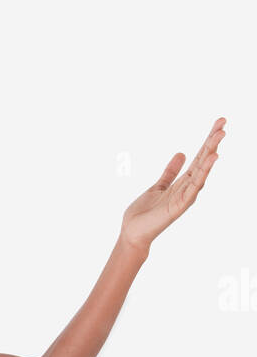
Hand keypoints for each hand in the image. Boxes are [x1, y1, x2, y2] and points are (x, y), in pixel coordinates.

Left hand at [119, 117, 225, 256]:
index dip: (207, 141)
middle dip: (212, 142)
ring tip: (220, 135)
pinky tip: (211, 159)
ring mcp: (184, 197)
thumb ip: (170, 172)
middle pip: (202, 161)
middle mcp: (187, 188)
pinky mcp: (179, 206)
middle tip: (223, 123)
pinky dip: (203, 173)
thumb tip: (181, 153)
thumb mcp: (158, 185)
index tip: (218, 124)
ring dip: (211, 153)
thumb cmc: (144, 213)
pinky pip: (194, 187)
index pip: (199, 158)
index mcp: (182, 182)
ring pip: (201, 171)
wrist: (132, 233)